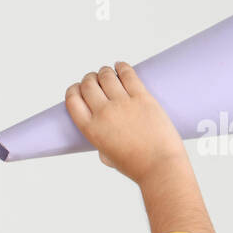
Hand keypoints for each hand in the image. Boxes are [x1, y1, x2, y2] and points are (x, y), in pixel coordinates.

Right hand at [64, 62, 187, 184]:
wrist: (160, 166)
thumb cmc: (135, 166)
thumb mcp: (106, 156)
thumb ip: (100, 141)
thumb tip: (104, 129)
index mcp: (91, 129)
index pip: (72, 100)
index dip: (73, 90)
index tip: (78, 89)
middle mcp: (104, 114)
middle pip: (88, 85)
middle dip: (89, 79)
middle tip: (94, 80)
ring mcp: (123, 104)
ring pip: (106, 76)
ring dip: (104, 72)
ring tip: (107, 72)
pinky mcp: (142, 98)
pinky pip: (128, 75)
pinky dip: (121, 67)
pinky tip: (120, 66)